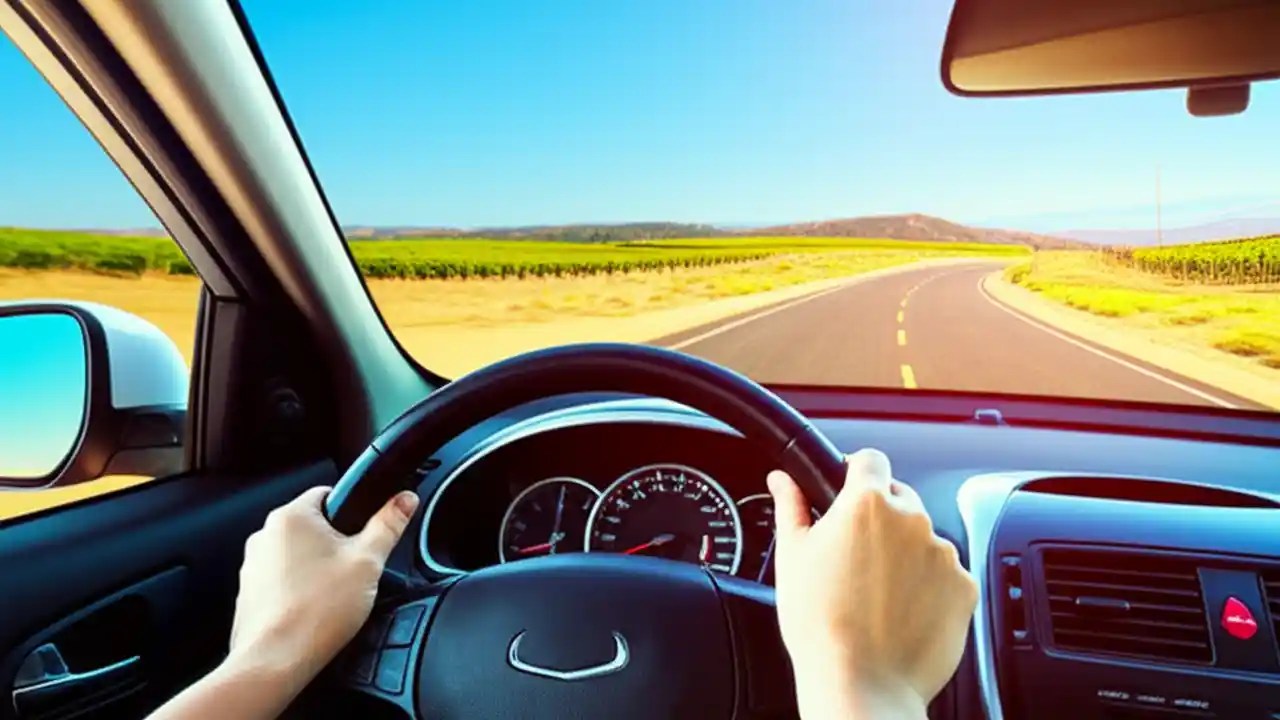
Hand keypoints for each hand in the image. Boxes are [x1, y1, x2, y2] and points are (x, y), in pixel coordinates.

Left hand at [227, 486, 419, 690]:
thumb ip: (388, 525)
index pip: (328, 493)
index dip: (353, 511)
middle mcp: (265, 535)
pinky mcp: (250, 593)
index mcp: (291, 517)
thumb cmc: (315, 612)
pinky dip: (299, 590)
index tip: (365, 532)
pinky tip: (314, 610)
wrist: (275, 661)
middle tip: (355, 570)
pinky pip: (282, 581)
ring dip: (317, 568)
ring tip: (334, 595)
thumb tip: (404, 500)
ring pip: (297, 555)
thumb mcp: (367, 562)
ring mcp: (253, 566)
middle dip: (336, 545)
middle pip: (313, 527)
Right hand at [767, 449, 976, 719]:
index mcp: (866, 503)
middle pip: (899, 498)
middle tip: (854, 555)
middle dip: (880, 517)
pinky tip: (900, 610)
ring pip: (922, 538)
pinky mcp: (963, 587)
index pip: (871, 459)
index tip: (850, 488)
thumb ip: (791, 506)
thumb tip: (783, 480)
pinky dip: (928, 585)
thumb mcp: (792, 557)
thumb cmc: (820, 624)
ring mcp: (942, 554)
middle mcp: (911, 520)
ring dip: (905, 553)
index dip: (857, 472)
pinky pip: (945, 574)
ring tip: (876, 592)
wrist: (860, 683)